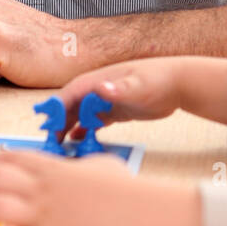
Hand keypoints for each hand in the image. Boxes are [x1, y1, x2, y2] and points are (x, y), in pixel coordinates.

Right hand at [60, 55, 226, 132]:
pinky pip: (93, 122)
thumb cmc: (158, 80)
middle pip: (70, 107)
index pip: (69, 95)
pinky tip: (77, 140)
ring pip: (80, 115)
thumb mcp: (138, 86)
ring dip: (68, 128)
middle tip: (50, 143)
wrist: (178, 83)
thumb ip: (119, 88)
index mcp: (98, 81)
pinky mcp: (115, 111)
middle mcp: (98, 90)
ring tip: (59, 145)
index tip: (48, 126)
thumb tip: (101, 87)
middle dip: (58, 123)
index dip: (56, 110)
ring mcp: (106, 101)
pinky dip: (84, 131)